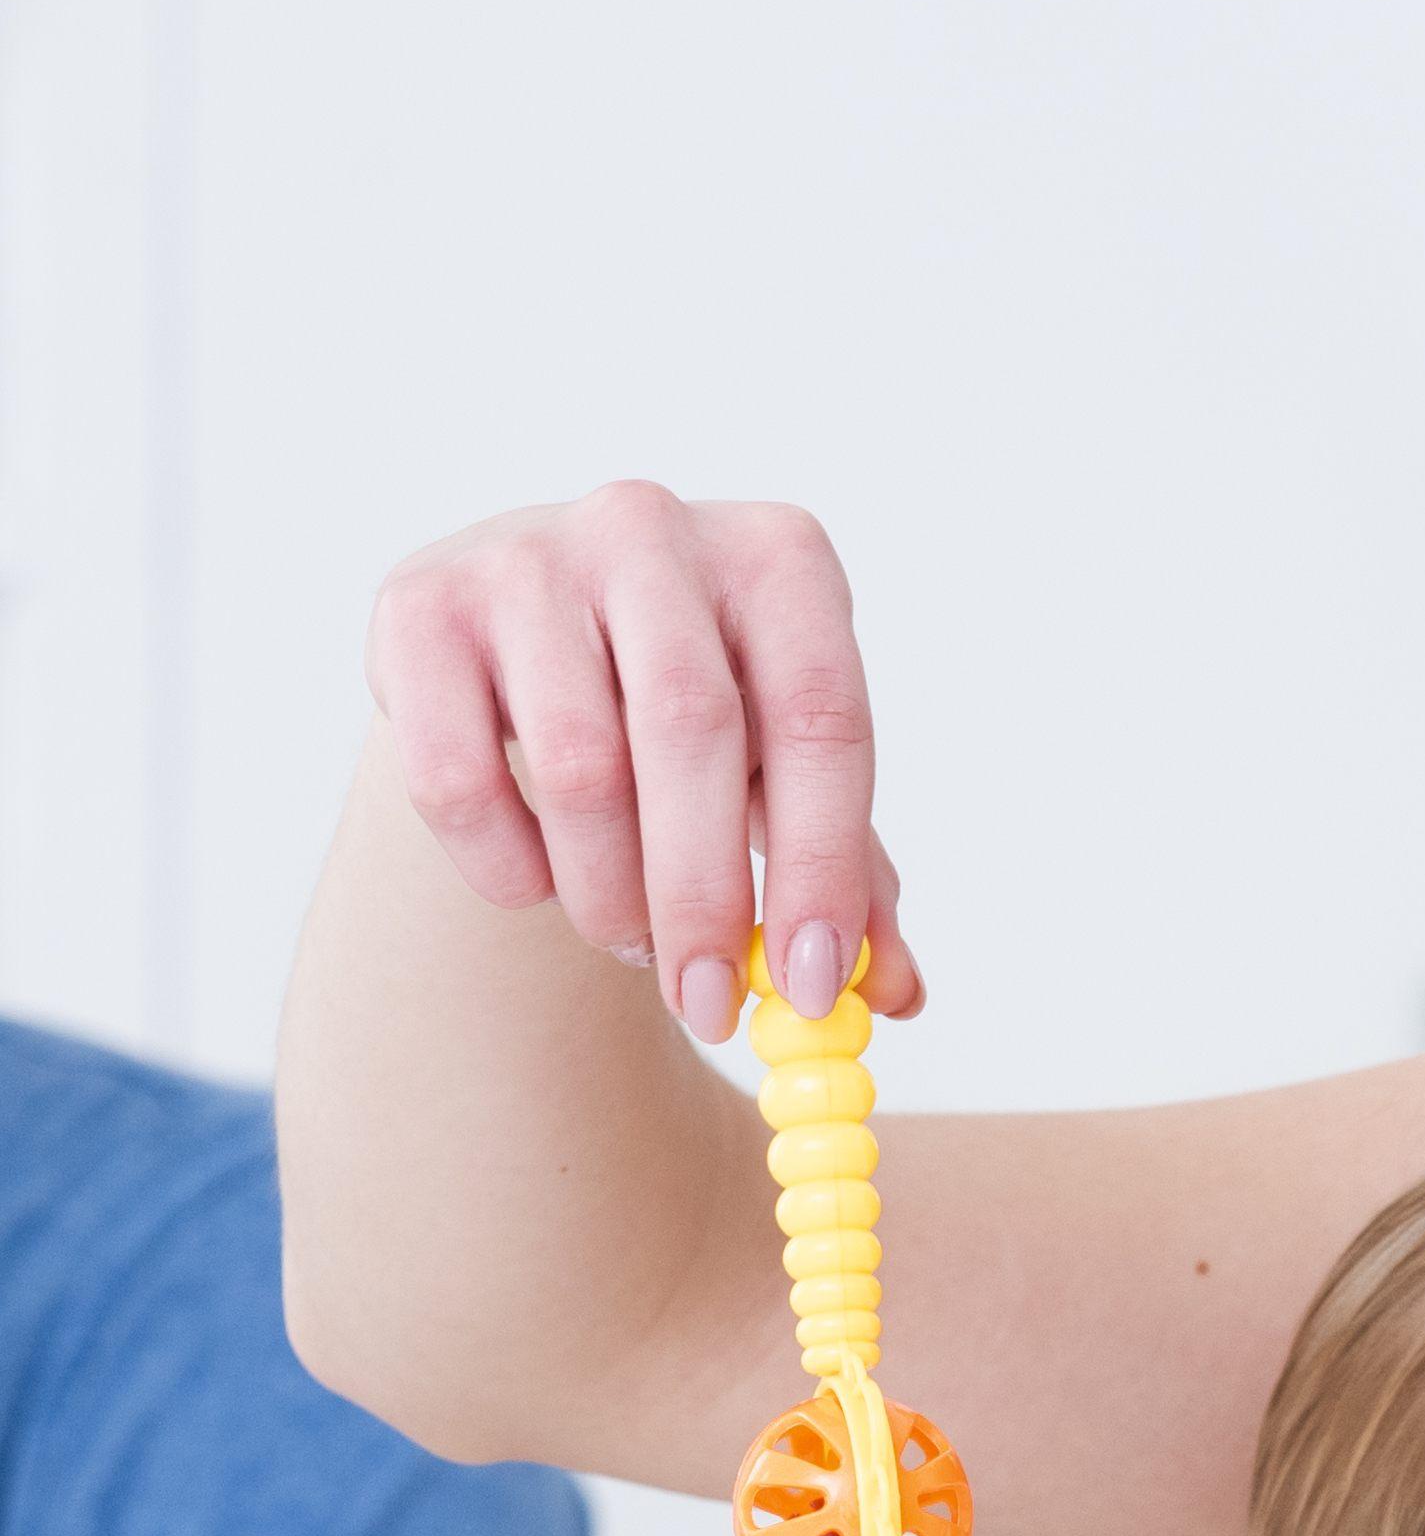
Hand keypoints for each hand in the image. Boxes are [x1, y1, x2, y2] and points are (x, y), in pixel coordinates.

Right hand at [366, 484, 920, 1049]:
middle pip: (693, 733)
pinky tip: (541, 882)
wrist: (535, 659)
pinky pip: (458, 781)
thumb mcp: (792, 790)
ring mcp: (525, 555)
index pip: (822, 718)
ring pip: (577, 768)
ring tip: (632, 939)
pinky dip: (509, 870)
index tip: (815, 989)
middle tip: (711, 1008)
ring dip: (609, 896)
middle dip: (705, 900)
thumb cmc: (700, 732)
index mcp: (780, 561)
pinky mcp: (417, 606)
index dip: (822, 868)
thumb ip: (853, 889)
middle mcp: (652, 527)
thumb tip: (895, 996)